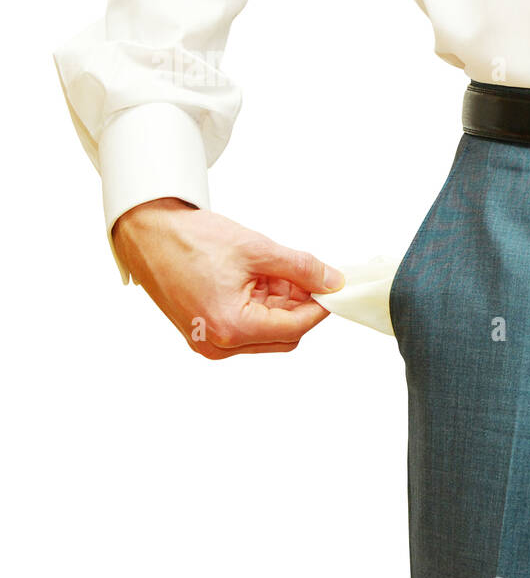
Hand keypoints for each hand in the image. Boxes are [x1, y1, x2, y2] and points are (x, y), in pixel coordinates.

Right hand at [112, 198, 342, 358]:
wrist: (147, 234)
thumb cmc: (190, 240)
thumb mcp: (256, 249)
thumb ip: (301, 268)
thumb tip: (332, 281)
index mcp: (231, 327)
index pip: (296, 327)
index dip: (320, 306)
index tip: (334, 287)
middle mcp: (219, 344)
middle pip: (284, 335)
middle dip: (300, 305)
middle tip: (307, 275)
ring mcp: (210, 341)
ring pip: (267, 331)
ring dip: (280, 304)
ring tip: (274, 270)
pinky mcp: (204, 333)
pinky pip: (248, 327)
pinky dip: (261, 305)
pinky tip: (259, 278)